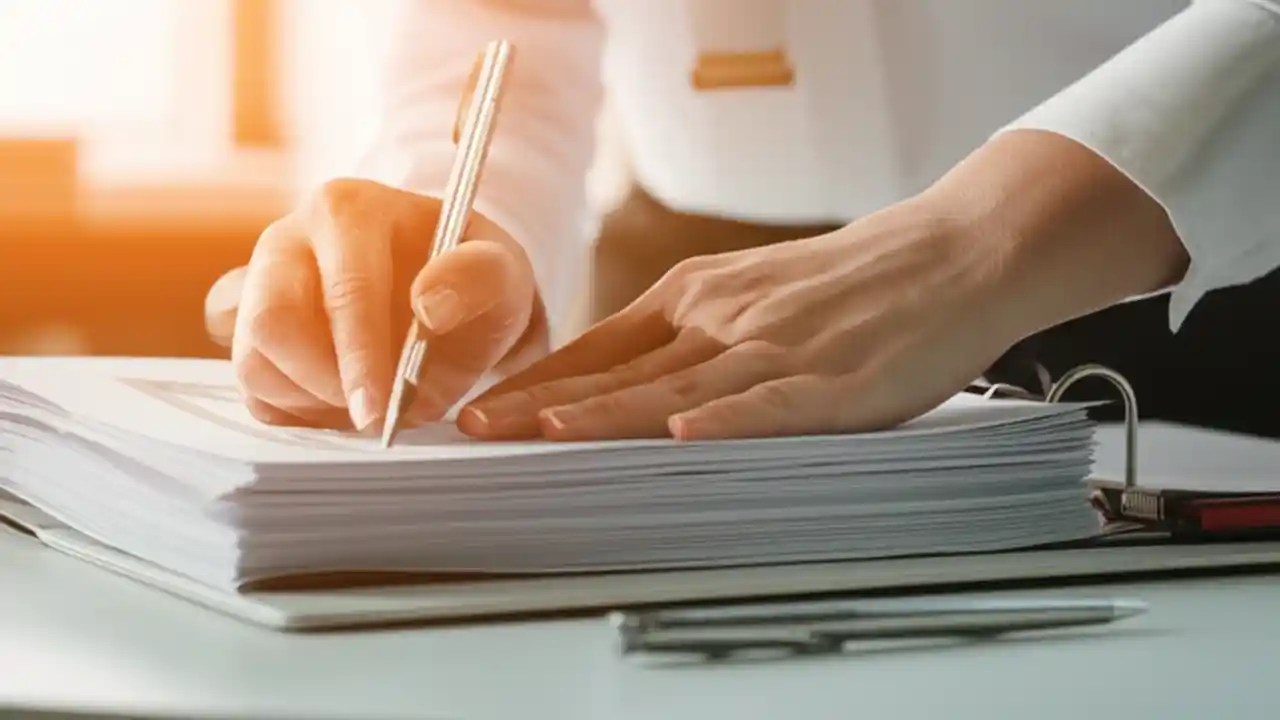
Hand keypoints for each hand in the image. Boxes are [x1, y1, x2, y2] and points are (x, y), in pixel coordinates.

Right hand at [205, 178, 544, 430]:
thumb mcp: (499, 271)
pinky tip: (341, 404)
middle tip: (374, 419)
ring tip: (366, 405)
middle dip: (325, 384)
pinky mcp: (246, 330)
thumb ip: (478, 278)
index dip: (361, 358)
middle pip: (273, 323)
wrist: (443, 291)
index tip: (382, 411)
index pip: (343, 290)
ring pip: (253, 360)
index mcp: (349, 210)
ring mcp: (257, 284)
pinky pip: (251, 387)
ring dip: (311, 401)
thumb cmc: (468, 280)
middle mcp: (289, 238)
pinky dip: (296, 412)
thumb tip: (429, 306)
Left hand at [457, 131, 1187, 440]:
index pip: (599, 346)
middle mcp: (724, 316)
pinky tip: (687, 435)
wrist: (946, 254)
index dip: (537, 380)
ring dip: (608, 412)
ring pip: (679, 385)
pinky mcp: (833, 377)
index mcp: (698, 296)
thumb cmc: (848, 282)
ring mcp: (776, 346)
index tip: (483, 405)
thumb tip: (621, 377)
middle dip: (541, 403)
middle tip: (476, 428)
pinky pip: (771, 401)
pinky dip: (728, 418)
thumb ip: (688, 332)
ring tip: (544, 434)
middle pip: (620, 369)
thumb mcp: (750, 291)